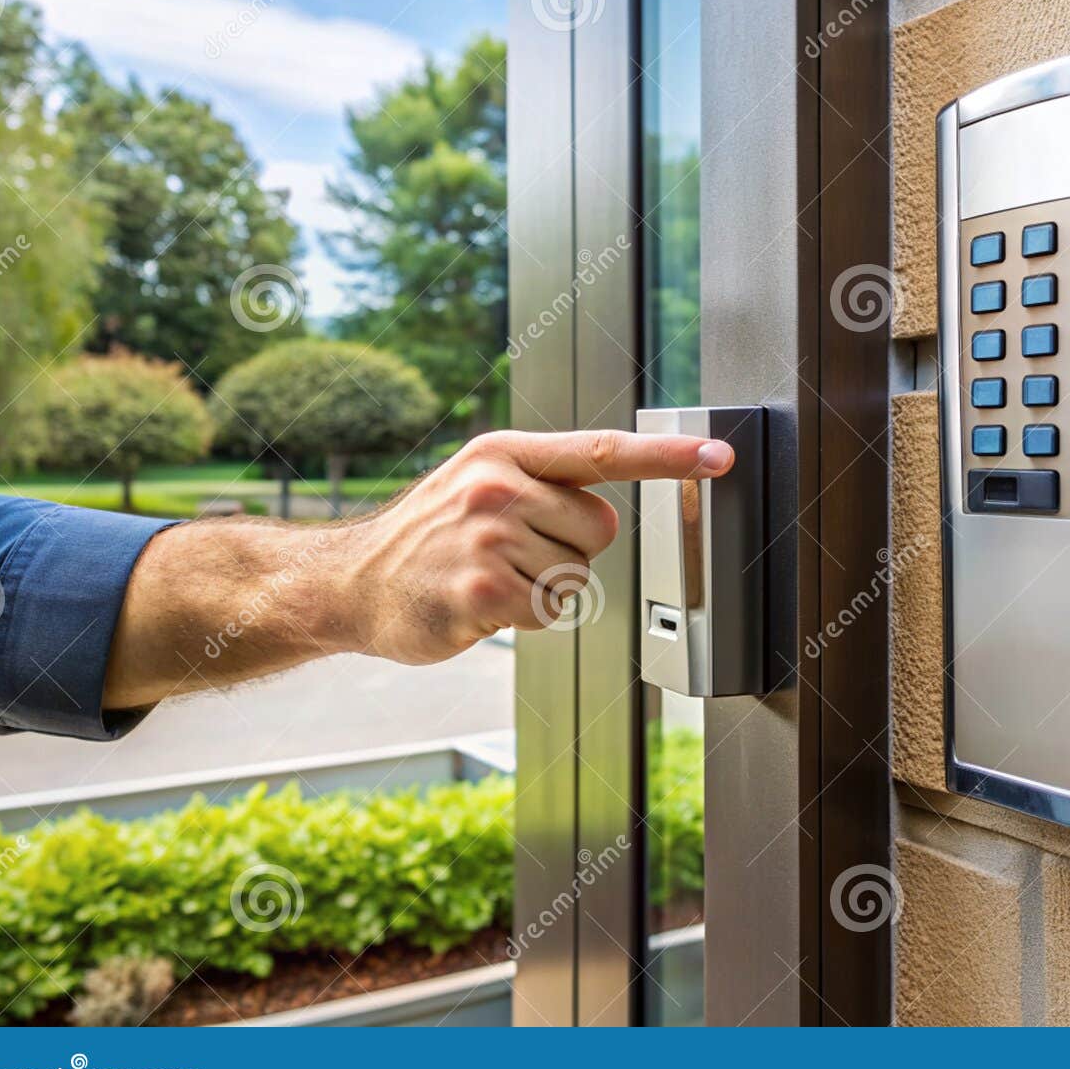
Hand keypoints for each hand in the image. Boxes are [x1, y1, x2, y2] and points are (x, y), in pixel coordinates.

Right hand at [347, 429, 733, 663]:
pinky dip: (525, 619)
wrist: (349, 582)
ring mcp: (489, 538)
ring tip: (487, 578)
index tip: (720, 456)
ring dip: (542, 589)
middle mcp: (498, 487)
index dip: (668, 456)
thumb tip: (611, 510)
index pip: (603, 450)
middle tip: (510, 553)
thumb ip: (542, 483)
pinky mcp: (483, 592)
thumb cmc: (428, 537)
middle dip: (567, 550)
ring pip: (576, 577)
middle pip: (599, 530)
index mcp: (505, 453)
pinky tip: (479, 604)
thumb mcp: (477, 482)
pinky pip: (550, 613)